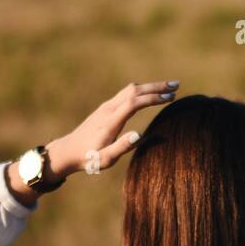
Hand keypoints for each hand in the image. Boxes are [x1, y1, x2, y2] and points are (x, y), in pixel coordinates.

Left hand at [47, 79, 178, 177]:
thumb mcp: (104, 159)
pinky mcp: (106, 108)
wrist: (68, 150)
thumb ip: (121, 147)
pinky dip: (142, 90)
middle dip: (156, 87)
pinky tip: (152, 93)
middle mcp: (108, 109)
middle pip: (134, 90)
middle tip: (176, 85)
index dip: (152, 98)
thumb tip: (139, 134)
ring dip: (150, 86)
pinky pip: (127, 93)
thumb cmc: (88, 158)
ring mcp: (107, 106)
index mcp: (110, 121)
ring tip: (169, 88)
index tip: (170, 98)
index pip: (134, 103)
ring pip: (131, 89)